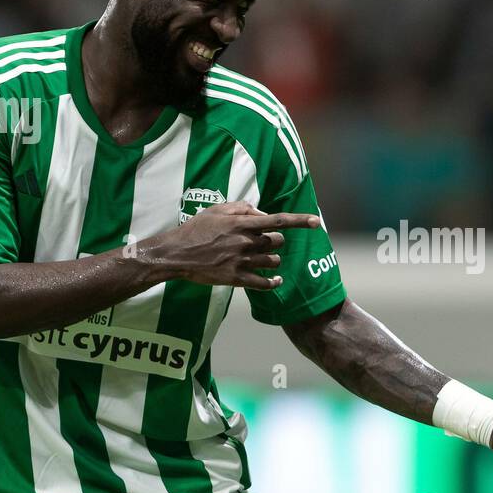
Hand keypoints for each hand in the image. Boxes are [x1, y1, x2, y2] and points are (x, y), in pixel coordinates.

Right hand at [151, 201, 320, 287]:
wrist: (176, 254)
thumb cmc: (195, 229)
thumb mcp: (216, 210)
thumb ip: (241, 208)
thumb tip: (261, 212)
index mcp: (242, 223)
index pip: (278, 221)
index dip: (300, 220)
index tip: (316, 222)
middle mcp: (245, 242)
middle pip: (278, 242)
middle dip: (276, 241)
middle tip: (264, 242)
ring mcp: (242, 261)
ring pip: (274, 261)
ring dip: (272, 259)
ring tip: (261, 258)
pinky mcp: (236, 279)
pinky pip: (264, 283)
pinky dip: (273, 282)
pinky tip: (275, 280)